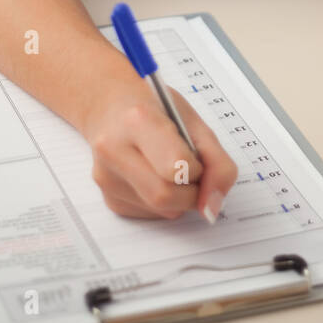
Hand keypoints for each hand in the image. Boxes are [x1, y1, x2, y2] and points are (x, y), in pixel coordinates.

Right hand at [82, 82, 238, 221]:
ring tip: (170, 167)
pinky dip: (165, 203)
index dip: (197, 169)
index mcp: (138, 120)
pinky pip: (151, 215)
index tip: (197, 159)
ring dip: (180, 198)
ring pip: (161, 211)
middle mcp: (114, 149)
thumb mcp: (193, 120)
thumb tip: (212, 207)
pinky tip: (155, 176)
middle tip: (193, 171)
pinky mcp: (109, 199)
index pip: (176, 166)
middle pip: (165, 196)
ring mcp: (106, 177)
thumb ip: (215, 161)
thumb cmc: (156, 108)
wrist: (112, 107)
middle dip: (192, 193)